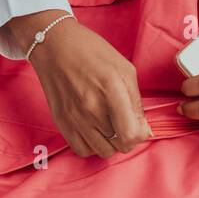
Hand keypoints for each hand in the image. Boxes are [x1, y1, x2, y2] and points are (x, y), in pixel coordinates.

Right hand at [6, 9, 152, 158]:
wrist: (54, 46)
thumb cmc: (91, 52)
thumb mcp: (124, 68)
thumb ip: (136, 100)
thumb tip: (144, 129)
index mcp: (111, 90)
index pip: (131, 134)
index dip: (141, 134)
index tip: (140, 125)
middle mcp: (91, 108)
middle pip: (120, 146)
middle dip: (128, 137)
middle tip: (124, 122)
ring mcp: (74, 117)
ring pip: (103, 151)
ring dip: (111, 143)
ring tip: (109, 125)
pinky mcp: (61, 122)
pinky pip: (82, 151)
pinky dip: (92, 145)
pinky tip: (94, 130)